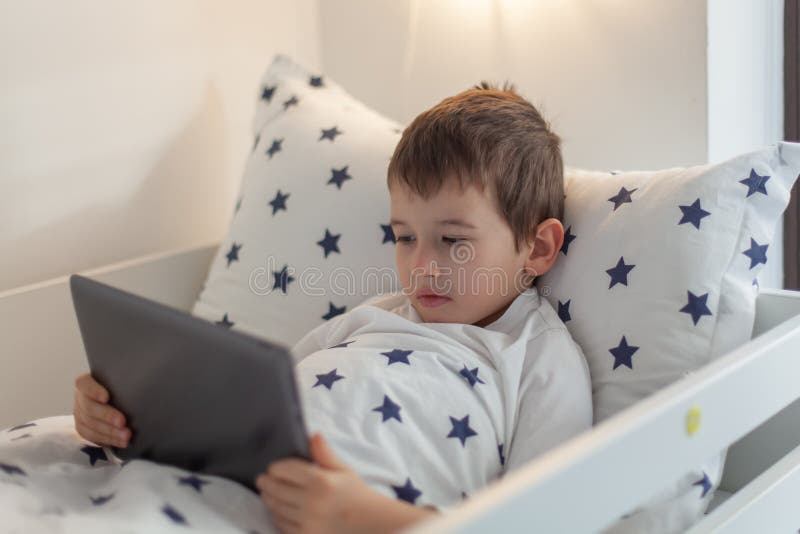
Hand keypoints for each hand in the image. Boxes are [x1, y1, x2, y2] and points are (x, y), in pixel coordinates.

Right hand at [73, 372, 130, 447]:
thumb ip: (123, 381)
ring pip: (91, 425)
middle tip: (122, 421)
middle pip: (89, 407)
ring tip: (126, 435)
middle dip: (107, 416)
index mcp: (86, 383)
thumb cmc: (118, 387)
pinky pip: (93, 437)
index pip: (84, 384)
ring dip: (110, 432)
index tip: (106, 397)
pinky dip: (109, 440)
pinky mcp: (84, 429)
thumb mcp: (119, 381)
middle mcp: (81, 398)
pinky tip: (122, 441)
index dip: (94, 391)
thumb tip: (142, 381)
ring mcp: (80, 415)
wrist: (111, 402)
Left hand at [256, 433, 381, 533]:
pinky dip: (277, 516)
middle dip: (266, 482)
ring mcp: (308, 522)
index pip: (285, 470)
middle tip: (263, 479)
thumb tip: (313, 434)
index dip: (275, 467)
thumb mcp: (343, 469)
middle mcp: (312, 502)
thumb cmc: (356, 492)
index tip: (274, 467)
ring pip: (276, 508)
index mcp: (321, 481)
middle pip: (276, 489)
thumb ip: (325, 453)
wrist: (371, 521)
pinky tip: (277, 510)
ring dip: (268, 499)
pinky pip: (282, 525)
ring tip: (267, 493)